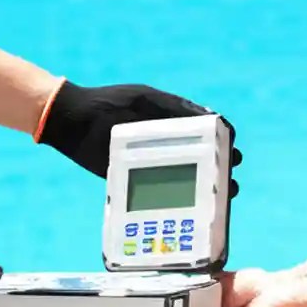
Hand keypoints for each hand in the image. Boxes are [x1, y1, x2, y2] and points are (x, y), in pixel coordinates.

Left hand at [37, 81, 242, 190]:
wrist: (72, 120)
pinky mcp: (134, 175)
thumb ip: (175, 108)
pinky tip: (189, 207)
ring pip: (185, 175)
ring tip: (218, 195)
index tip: (234, 152)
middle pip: (202, 156)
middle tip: (230, 180)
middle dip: (220, 168)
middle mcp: (166, 140)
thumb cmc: (110, 102)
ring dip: (204, 186)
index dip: (224, 141)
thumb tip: (212, 118)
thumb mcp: (146, 99)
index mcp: (173, 118)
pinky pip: (159, 188)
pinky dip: (175, 197)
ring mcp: (151, 159)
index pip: (208, 130)